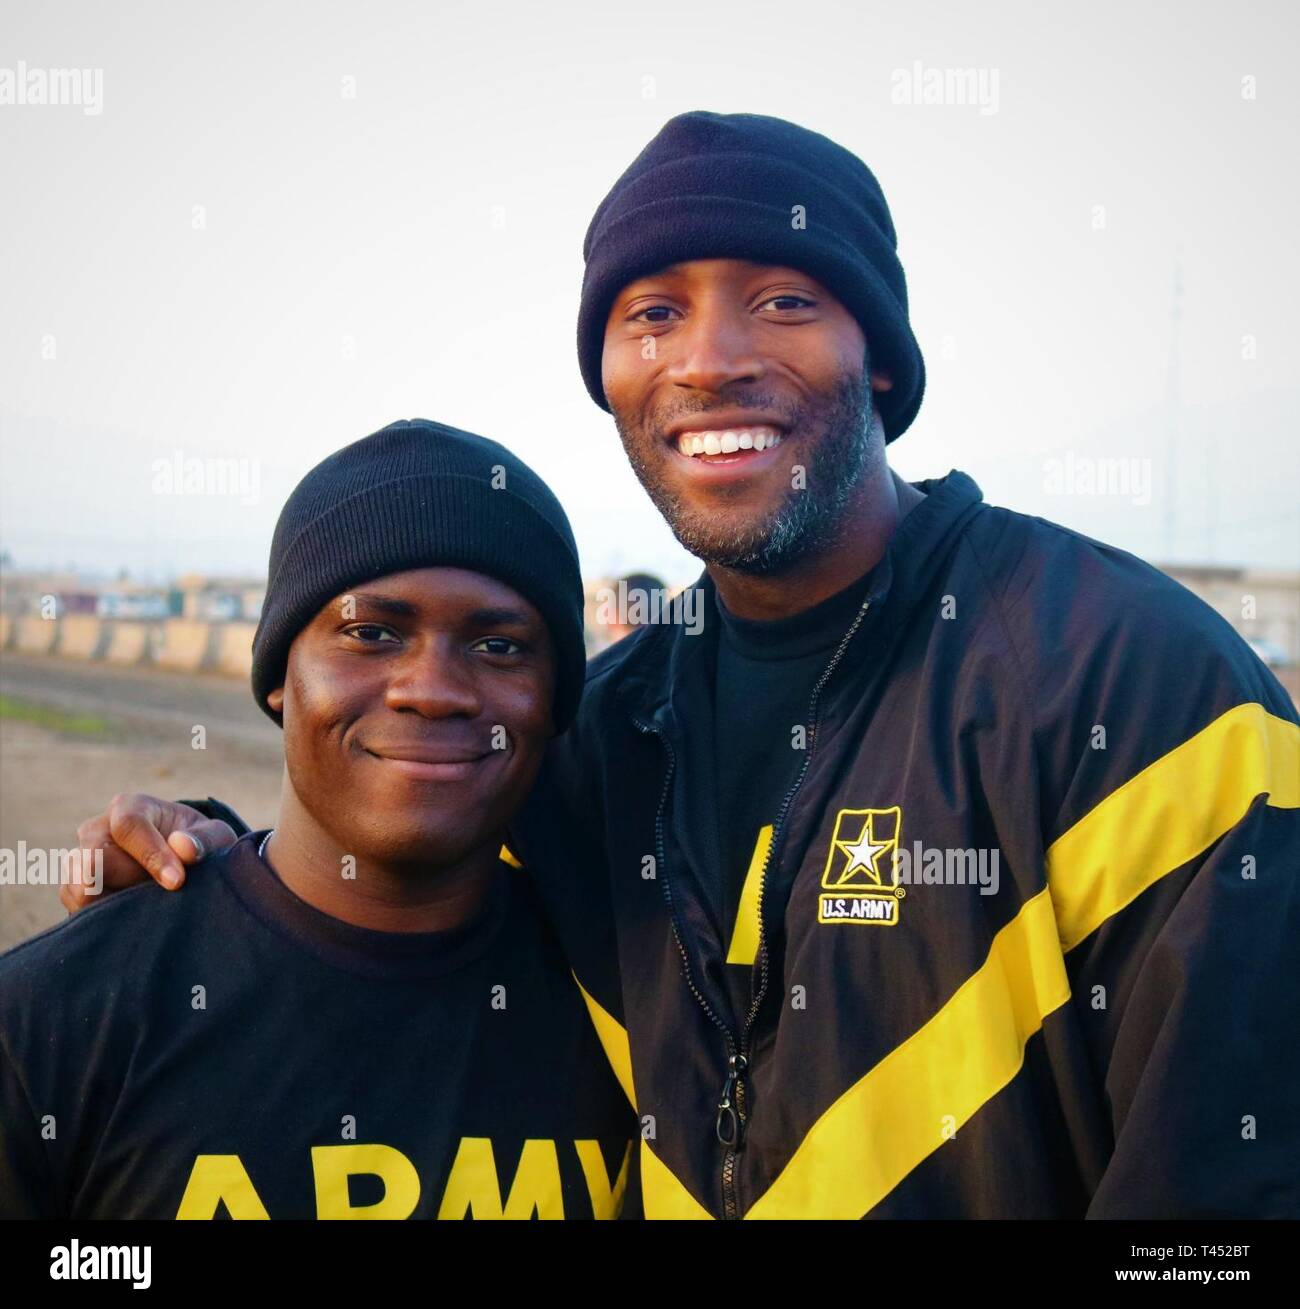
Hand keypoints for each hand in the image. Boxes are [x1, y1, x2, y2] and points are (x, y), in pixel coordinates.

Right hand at [61, 793, 237, 913]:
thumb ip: (205, 839)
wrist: (179, 862)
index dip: (151, 855)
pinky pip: (77, 906)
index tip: (176, 881)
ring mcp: (79, 860)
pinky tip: (132, 913)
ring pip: (81, 886)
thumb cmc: (197, 843)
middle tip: (160, 892)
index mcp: (129, 807)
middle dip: (131, 881)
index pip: (128, 826)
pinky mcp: (73, 888)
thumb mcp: (214, 836)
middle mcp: (96, 830)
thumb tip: (183, 847)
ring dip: (116, 901)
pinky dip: (104, 915)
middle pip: (97, 860)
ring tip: (147, 901)